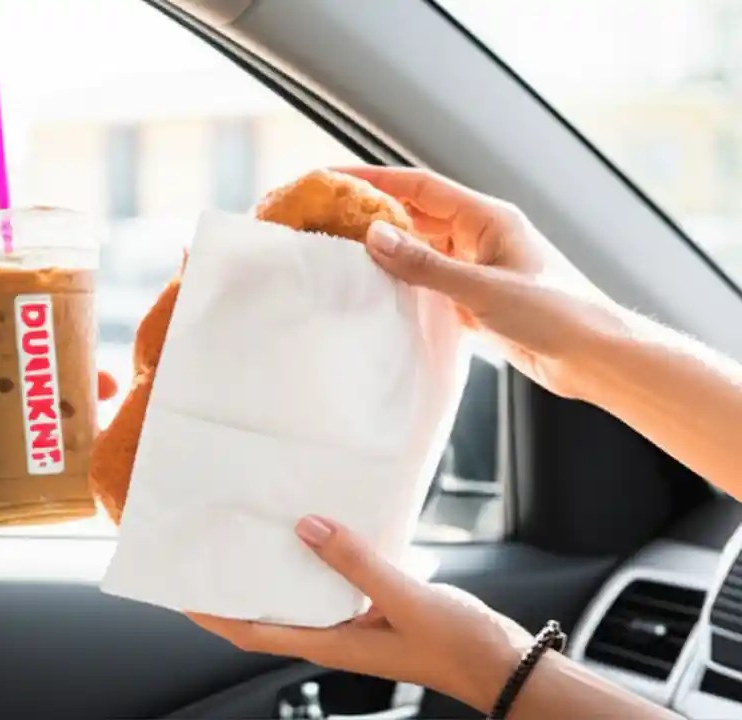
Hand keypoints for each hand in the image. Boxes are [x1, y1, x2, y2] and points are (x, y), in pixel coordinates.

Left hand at [0, 326, 116, 516]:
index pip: (20, 348)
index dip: (54, 343)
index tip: (83, 341)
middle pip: (42, 389)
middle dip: (77, 389)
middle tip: (106, 390)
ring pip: (39, 432)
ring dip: (72, 432)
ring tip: (103, 433)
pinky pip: (23, 477)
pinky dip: (51, 478)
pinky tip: (77, 479)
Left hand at [188, 517, 532, 713]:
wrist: (505, 662)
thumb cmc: (457, 644)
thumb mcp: (404, 597)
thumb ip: (355, 563)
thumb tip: (306, 527)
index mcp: (332, 644)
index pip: (253, 634)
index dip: (213, 615)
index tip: (180, 591)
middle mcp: (335, 635)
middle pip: (268, 613)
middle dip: (235, 586)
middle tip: (208, 548)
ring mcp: (355, 623)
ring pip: (300, 594)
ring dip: (275, 567)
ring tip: (251, 529)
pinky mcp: (376, 608)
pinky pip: (334, 582)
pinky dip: (319, 558)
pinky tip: (319, 527)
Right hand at [338, 166, 622, 397]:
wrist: (595, 358)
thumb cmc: (557, 314)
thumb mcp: (484, 289)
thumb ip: (426, 265)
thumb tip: (373, 237)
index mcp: (488, 218)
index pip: (419, 187)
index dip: (374, 178)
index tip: (332, 177)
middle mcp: (480, 237)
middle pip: (414, 216)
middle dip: (370, 214)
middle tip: (324, 219)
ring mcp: (477, 267)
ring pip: (418, 250)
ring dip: (384, 252)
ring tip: (338, 255)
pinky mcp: (475, 298)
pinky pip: (427, 282)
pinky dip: (401, 284)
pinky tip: (375, 293)